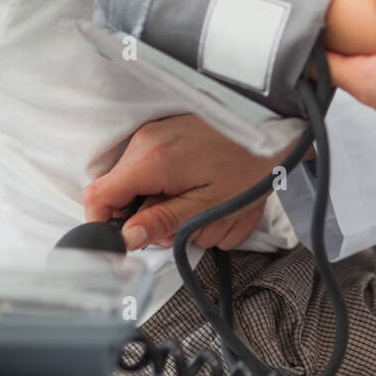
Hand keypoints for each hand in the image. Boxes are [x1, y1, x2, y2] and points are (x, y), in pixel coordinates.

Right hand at [83, 114, 298, 251]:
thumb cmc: (251, 167)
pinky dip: (176, 189)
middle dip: (150, 218)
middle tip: (188, 225)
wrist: (276, 131)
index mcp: (151, 159)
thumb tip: (127, 237)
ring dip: (169, 206)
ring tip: (207, 206)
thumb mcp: (210, 204)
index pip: (98, 196)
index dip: (105, 226)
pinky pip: (157, 172)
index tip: (129, 244)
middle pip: (121, 195)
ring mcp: (156, 134)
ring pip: (142, 187)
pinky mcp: (167, 135)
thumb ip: (164, 221)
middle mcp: (145, 142)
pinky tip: (205, 191)